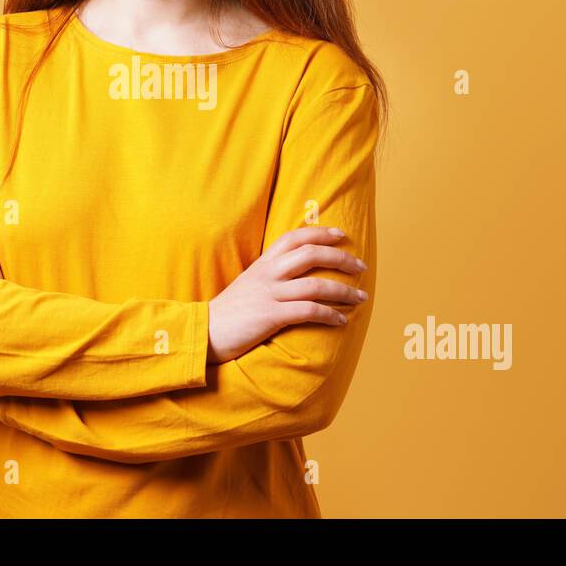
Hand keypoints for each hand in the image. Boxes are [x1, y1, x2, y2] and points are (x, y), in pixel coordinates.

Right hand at [206, 226, 367, 364]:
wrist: (203, 332)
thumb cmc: (229, 311)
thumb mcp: (249, 283)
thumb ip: (269, 274)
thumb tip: (294, 273)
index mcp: (262, 263)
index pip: (294, 237)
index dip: (320, 233)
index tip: (341, 234)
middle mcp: (268, 274)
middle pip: (311, 255)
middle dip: (341, 258)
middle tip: (361, 267)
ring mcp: (269, 294)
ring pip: (316, 285)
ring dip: (344, 291)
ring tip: (361, 297)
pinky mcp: (270, 316)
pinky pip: (308, 311)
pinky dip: (330, 314)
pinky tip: (342, 320)